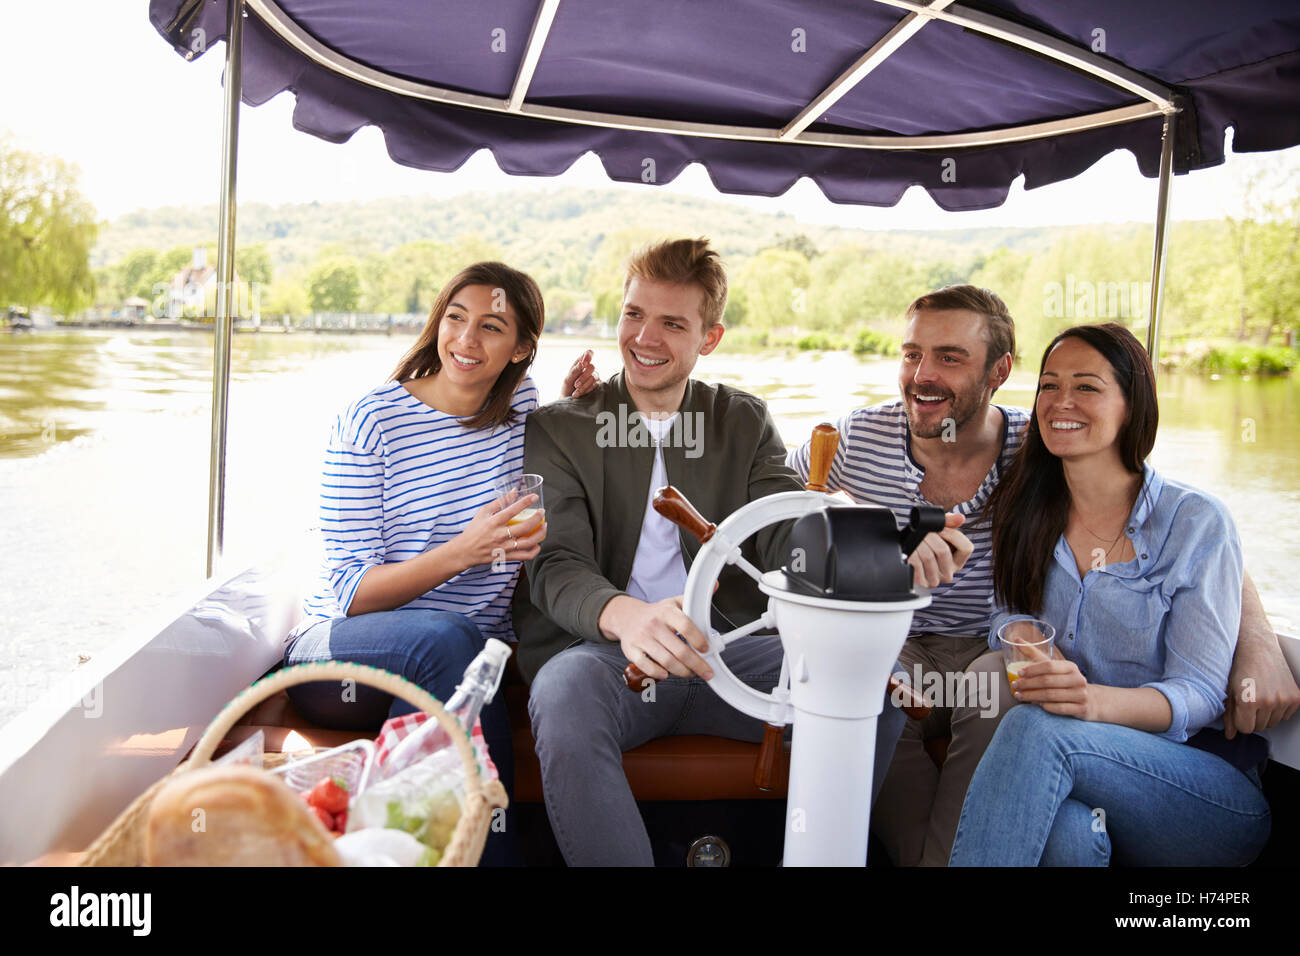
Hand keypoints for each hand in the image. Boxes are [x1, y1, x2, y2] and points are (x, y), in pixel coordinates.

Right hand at [449, 493, 545, 567]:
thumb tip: (514, 491)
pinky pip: (524, 556)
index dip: (525, 502)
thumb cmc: (474, 529)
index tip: (534, 497)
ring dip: (540, 534)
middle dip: (537, 518)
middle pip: (524, 527)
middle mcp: (499, 535)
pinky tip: (538, 544)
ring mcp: (504, 547)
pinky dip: (534, 551)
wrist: (465, 551)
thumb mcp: (484, 512)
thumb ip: (500, 502)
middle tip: (542, 512)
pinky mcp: (506, 556)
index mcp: (493, 522)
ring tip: (544, 527)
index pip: (512, 510)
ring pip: (527, 542)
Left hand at [560, 349, 599, 397]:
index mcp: (581, 363)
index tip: (583, 364)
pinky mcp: (598, 385)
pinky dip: (586, 390)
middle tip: (575, 384)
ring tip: (575, 393)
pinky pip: (595, 385)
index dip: (588, 356)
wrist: (568, 401)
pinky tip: (578, 394)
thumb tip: (582, 364)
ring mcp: (594, 377)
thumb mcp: (567, 379)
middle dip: (583, 377)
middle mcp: (589, 369)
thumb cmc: (567, 388)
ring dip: (583, 385)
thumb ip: (574, 371)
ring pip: (593, 377)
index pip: (588, 353)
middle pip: (592, 367)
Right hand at [599, 595, 713, 679]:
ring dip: (682, 671)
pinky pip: (646, 666)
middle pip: (679, 650)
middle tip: (706, 672)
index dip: (698, 640)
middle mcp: (654, 624)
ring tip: (690, 673)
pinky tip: (667, 674)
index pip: (685, 626)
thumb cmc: (655, 613)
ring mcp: (642, 638)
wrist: (627, 617)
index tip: (706, 649)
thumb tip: (716, 586)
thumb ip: (694, 599)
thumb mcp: (674, 602)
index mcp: (667, 612)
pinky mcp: (632, 650)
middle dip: (696, 664)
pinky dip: (658, 673)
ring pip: (666, 661)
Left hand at [907, 512, 973, 587]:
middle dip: (930, 537)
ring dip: (918, 543)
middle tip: (923, 532)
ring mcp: (935, 580)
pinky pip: (916, 565)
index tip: (941, 529)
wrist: (904, 551)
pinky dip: (911, 554)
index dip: (953, 535)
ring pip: (928, 557)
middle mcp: (948, 573)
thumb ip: (949, 522)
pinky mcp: (921, 582)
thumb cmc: (924, 543)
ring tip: (915, 540)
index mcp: (957, 562)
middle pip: (943, 550)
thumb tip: (960, 518)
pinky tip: (910, 551)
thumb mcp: (938, 531)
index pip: (966, 548)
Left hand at [1012, 657, 1095, 719]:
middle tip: (1015, 686)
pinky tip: (1036, 705)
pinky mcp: (1081, 708)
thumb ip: (1034, 654)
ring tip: (1019, 695)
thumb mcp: (1053, 667)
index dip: (1032, 669)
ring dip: (1031, 696)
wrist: (1090, 700)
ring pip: (1051, 695)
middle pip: (1047, 681)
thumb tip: (1016, 639)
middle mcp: (1077, 679)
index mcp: (1070, 666)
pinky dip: (1045, 706)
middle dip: (1027, 684)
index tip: (1018, 673)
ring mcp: (1081, 694)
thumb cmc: (1064, 681)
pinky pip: (1059, 708)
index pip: (1049, 666)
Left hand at [1223, 638, 1299, 737]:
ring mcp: (1284, 699)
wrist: (1257, 647)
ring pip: (1273, 722)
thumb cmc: (1239, 667)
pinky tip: (1271, 693)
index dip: (1240, 720)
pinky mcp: (1296, 696)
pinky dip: (1279, 709)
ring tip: (1259, 695)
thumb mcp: (1228, 691)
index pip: (1245, 729)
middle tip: (1248, 700)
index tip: (1238, 709)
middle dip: (1252, 718)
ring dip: (1265, 714)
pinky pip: (1286, 715)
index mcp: (1249, 701)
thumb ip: (1229, 716)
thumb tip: (1230, 736)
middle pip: (1260, 727)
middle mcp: (1269, 702)